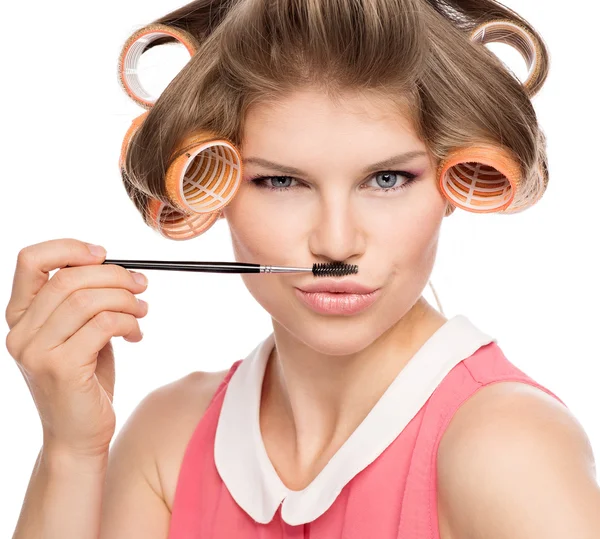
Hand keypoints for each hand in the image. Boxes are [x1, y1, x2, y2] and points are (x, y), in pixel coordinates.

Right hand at [4, 238, 148, 458]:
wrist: (78, 436)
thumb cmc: (84, 382)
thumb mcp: (80, 334)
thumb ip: (86, 303)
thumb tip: (118, 270)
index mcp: (21, 317)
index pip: (30, 261)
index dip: (70, 249)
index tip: (103, 254)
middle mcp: (20, 332)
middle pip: (69, 278)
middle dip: (115, 276)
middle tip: (141, 285)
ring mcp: (36, 351)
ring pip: (88, 300)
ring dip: (126, 300)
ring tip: (142, 312)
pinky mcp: (61, 368)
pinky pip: (103, 325)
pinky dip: (128, 322)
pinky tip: (136, 334)